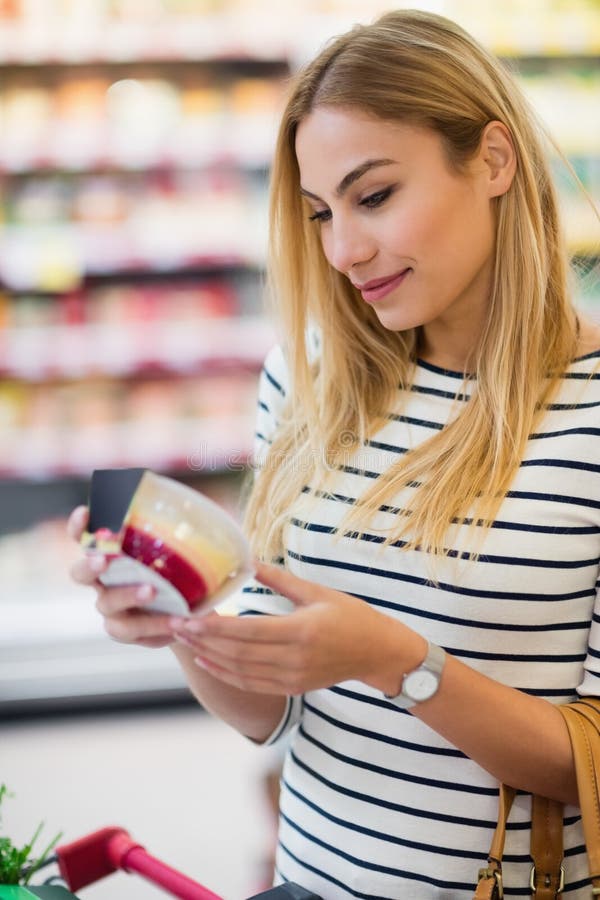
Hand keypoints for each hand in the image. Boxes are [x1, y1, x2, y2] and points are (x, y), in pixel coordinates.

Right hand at [67, 505, 173, 648]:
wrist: (185, 613)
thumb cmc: (175, 574)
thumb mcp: (177, 551)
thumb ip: (176, 534)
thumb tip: (194, 506)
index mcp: (109, 556)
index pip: (85, 538)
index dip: (79, 526)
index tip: (84, 512)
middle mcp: (102, 582)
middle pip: (81, 574)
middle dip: (90, 565)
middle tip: (104, 560)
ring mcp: (111, 609)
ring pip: (108, 604)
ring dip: (128, 595)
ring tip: (153, 592)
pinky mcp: (126, 632)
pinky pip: (134, 631)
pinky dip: (156, 626)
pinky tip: (178, 620)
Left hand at [170, 561, 416, 695]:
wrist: (378, 653)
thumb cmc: (352, 616)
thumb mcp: (317, 592)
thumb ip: (280, 579)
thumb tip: (249, 559)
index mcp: (300, 631)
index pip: (246, 631)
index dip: (214, 627)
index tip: (188, 617)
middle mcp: (294, 659)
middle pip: (238, 653)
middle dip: (203, 641)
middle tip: (176, 627)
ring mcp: (292, 678)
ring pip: (240, 671)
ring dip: (210, 657)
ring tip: (186, 641)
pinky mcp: (292, 688)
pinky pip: (251, 684)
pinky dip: (226, 674)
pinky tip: (208, 661)